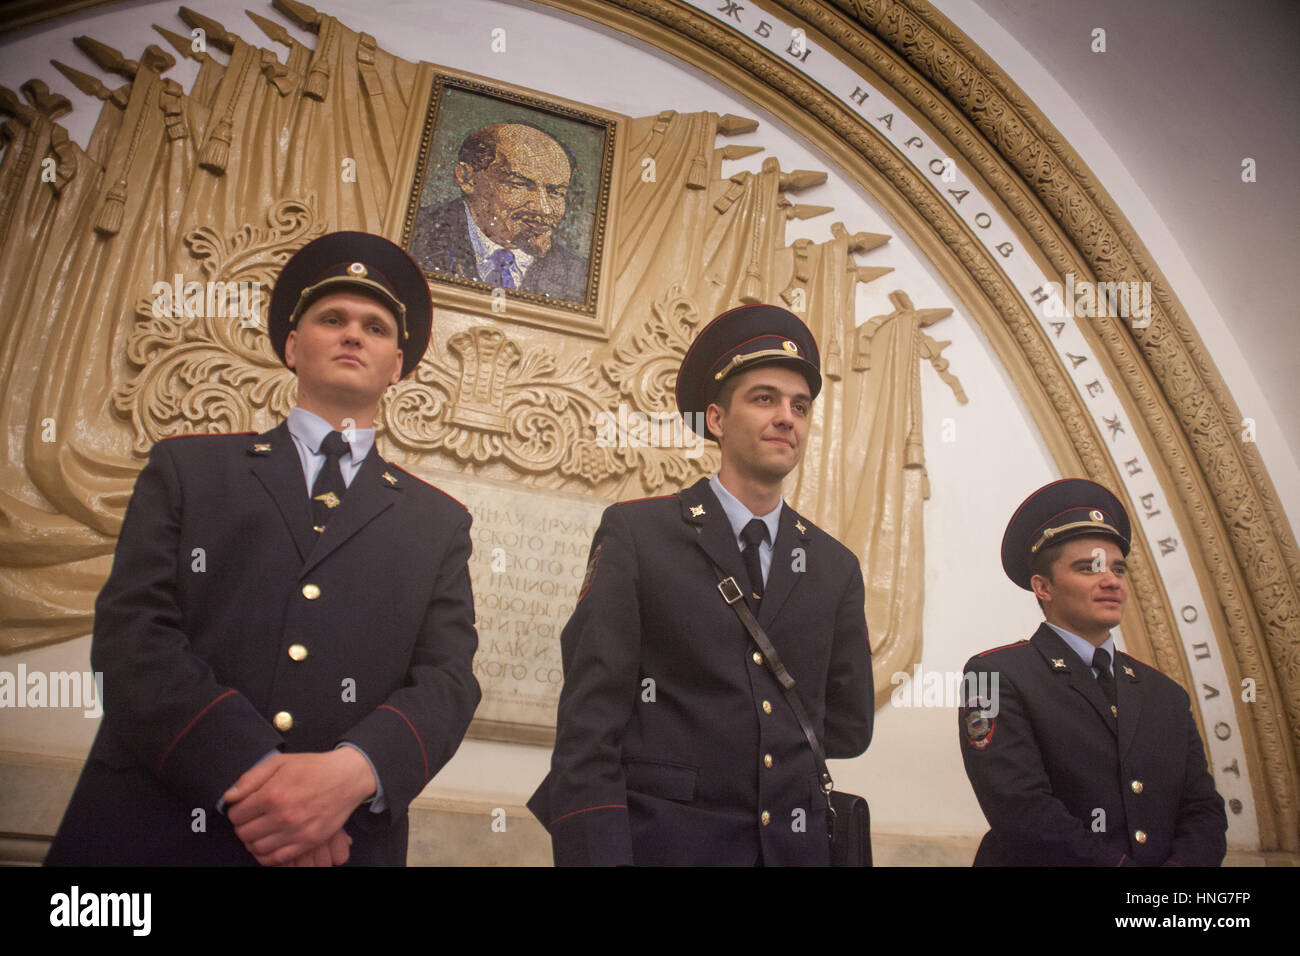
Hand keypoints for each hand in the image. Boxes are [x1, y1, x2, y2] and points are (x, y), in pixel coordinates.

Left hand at [225, 749, 375, 865]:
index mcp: (272, 794)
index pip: (236, 815)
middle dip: (243, 826)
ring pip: (257, 848)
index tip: (243, 808)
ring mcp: (296, 831)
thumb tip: (230, 796)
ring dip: (253, 841)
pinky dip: (267, 855)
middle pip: (244, 833)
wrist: (347, 778)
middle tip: (251, 819)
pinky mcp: (308, 841)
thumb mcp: (280, 762)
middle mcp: (282, 815)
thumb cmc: (314, 768)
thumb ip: (251, 778)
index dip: (236, 811)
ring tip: (260, 830)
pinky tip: (270, 843)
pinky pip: (276, 859)